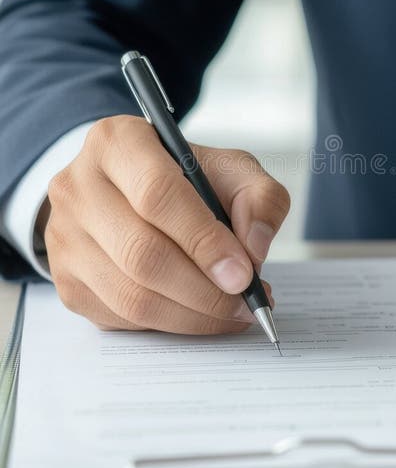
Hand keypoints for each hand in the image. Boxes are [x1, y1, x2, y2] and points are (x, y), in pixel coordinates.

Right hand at [43, 115, 289, 333]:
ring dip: (191, 316)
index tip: (243, 273)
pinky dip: (167, 325)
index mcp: (117, 142)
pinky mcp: (65, 280)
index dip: (204, 240)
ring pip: (130, 296)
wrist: (130, 190)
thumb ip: (260, 198)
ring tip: (231, 312)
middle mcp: (78, 186)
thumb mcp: (231, 169)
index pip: (157, 194)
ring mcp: (63, 237)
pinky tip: (197, 314)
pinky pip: (119, 319)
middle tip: (244, 302)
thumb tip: (256, 247)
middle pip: (141, 253)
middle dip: (203, 290)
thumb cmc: (185, 178)